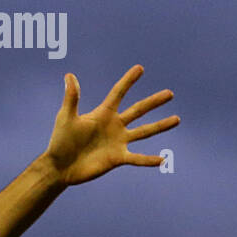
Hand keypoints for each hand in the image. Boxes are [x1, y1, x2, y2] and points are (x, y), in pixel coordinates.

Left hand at [44, 65, 178, 186]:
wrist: (60, 167)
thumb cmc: (60, 141)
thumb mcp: (66, 117)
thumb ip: (72, 97)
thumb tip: (69, 75)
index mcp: (103, 113)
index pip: (118, 93)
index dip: (128, 81)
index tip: (140, 68)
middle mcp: (114, 126)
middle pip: (138, 110)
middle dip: (154, 102)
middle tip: (170, 93)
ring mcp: (118, 142)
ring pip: (144, 131)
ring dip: (160, 126)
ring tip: (177, 119)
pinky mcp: (117, 158)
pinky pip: (136, 158)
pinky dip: (149, 160)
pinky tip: (162, 161)